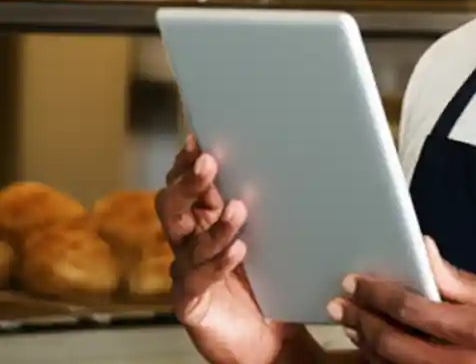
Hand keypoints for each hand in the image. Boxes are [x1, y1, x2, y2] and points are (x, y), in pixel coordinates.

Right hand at [156, 135, 315, 363]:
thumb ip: (274, 207)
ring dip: (215, 223)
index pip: (187, 187)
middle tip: (209, 163)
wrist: (273, 340)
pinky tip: (238, 251)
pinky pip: (196, 279)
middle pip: (174, 206)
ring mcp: (187, 273)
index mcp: (206, 221)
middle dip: (189, 183)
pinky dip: (217, 263)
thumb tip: (297, 159)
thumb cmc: (274, 283)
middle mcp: (190, 243)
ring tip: (240, 208)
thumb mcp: (276, 238)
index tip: (199, 140)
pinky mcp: (191, 303)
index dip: (187, 164)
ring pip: (187, 241)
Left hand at [332, 237, 475, 363]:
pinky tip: (373, 351)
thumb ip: (462, 281)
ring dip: (364, 344)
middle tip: (341, 302)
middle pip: (390, 342)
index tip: (357, 281)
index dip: (377, 293)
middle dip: (360, 318)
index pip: (412, 308)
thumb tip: (425, 251)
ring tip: (352, 322)